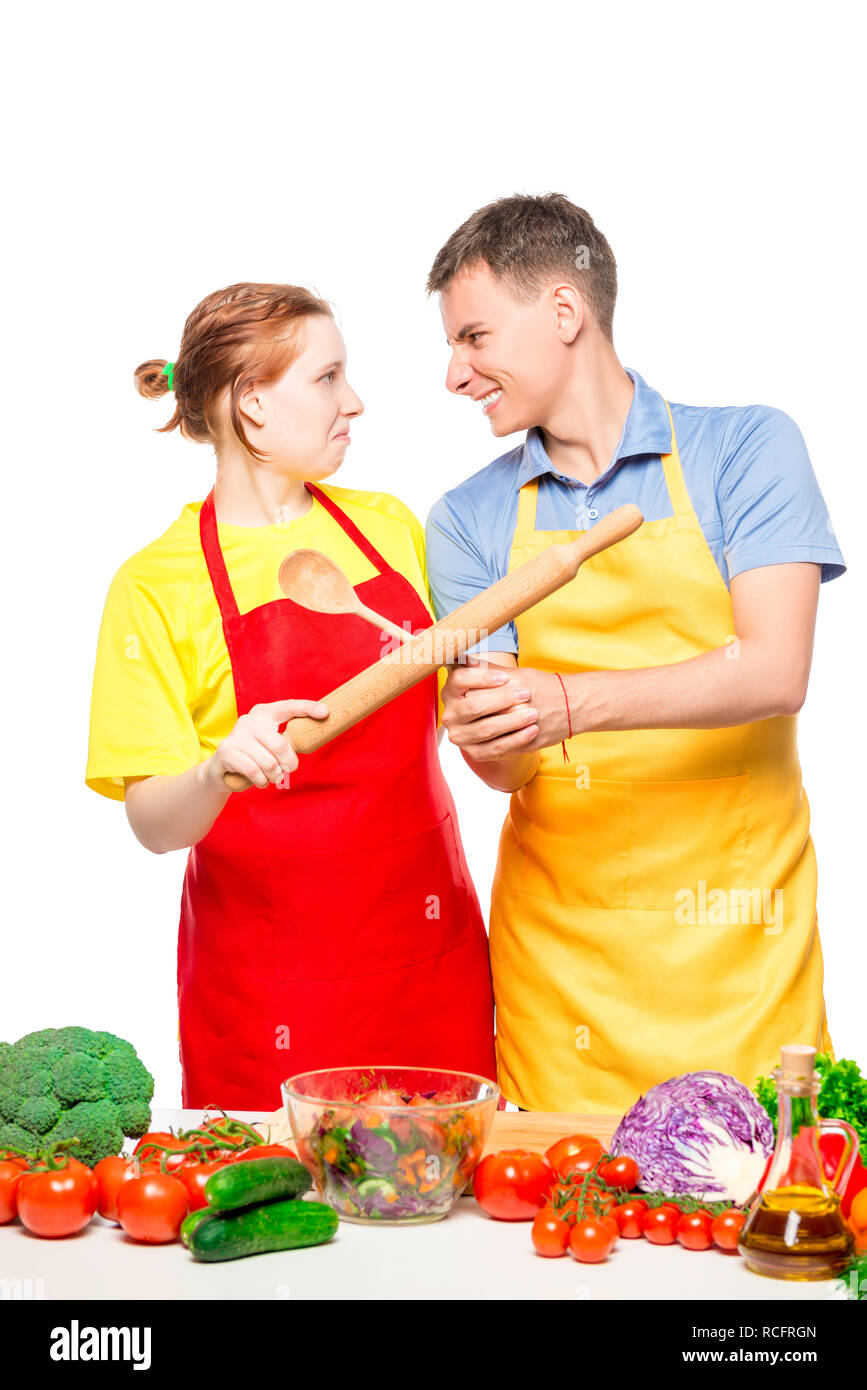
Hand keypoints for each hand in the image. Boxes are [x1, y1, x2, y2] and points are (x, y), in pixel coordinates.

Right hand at [207, 698, 329, 790]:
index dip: (307, 708)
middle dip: (289, 763)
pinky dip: (261, 781)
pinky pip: (253, 770)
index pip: (289, 707)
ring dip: (274, 776)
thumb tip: (316, 736)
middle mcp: (249, 720)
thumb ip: (289, 740)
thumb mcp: (272, 744)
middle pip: (281, 744)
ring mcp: (236, 735)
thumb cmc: (255, 756)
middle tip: (288, 770)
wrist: (221, 769)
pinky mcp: (226, 751)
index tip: (326, 713)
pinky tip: (261, 781)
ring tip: (271, 777)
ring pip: (269, 762)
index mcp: (264, 713)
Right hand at [441, 657, 568, 760]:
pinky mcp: (474, 752)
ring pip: (485, 729)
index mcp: (451, 689)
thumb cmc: (504, 690)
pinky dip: (516, 740)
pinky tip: (531, 730)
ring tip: (533, 714)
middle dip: (502, 700)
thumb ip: (484, 666)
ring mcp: (460, 735)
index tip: (506, 677)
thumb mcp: (497, 675)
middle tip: (526, 694)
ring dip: (512, 722)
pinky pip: (495, 748)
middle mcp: (450, 714)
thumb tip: (468, 650)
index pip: (460, 680)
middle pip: (473, 706)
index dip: (483, 678)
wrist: (512, 717)